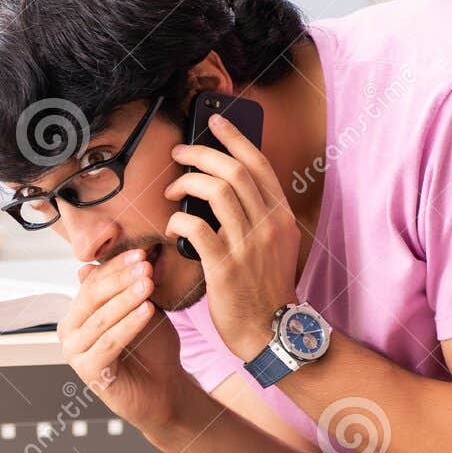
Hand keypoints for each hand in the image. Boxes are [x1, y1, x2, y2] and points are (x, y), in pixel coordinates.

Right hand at [57, 249, 188, 432]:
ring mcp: (74, 352)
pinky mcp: (87, 371)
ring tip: (148, 284)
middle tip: (145, 265)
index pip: (92, 282)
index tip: (141, 253)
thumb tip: (103, 258)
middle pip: (92, 297)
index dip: (116, 266)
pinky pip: (109, 342)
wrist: (164, 388)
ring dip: (126, 298)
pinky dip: (129, 324)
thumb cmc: (151, 348)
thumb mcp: (141, 308)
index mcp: (77, 314)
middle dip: (121, 279)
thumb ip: (124, 287)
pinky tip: (147, 309)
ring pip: (100, 318)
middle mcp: (69, 331)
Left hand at [164, 112, 301, 359]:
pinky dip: (179, 218)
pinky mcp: (224, 266)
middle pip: (233, 170)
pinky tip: (173, 222)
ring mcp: (247, 245)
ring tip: (171, 190)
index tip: (215, 121)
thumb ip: (258, 215)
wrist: (271, 331)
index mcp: (280, 216)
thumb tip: (228, 187)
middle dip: (201, 153)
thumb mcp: (275, 244)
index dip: (235, 137)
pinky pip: (196, 227)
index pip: (258, 164)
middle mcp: (267, 225)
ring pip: (216, 190)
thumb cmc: (265, 287)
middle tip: (179, 153)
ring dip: (186, 182)